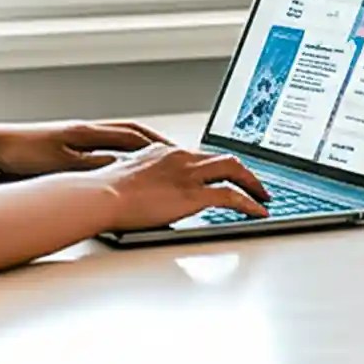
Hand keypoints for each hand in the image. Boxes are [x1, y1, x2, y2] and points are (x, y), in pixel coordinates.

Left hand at [0, 120, 173, 176]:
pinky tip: (120, 166)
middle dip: (156, 144)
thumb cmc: (21, 154)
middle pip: (130, 134)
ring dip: (139, 148)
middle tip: (178, 155)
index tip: (179, 154)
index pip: (133, 136)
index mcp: (87, 132)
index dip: (158, 146)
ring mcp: (75, 136)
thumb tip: (126, 166)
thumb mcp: (63, 164)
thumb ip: (95, 165)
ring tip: (157, 160)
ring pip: (117, 140)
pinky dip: (118, 155)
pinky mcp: (65, 145)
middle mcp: (84, 130)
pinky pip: (102, 148)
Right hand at [95, 144, 271, 231]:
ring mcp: (188, 173)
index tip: (225, 175)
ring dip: (252, 183)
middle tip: (254, 184)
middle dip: (243, 171)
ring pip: (233, 169)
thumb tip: (146, 197)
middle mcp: (180, 157)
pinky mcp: (194, 193)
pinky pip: (232, 195)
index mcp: (163, 152)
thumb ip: (143, 183)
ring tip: (262, 196)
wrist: (100, 195)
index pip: (200, 155)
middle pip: (222, 157)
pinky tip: (257, 211)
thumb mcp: (126, 179)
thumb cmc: (104, 192)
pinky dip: (249, 203)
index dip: (217, 167)